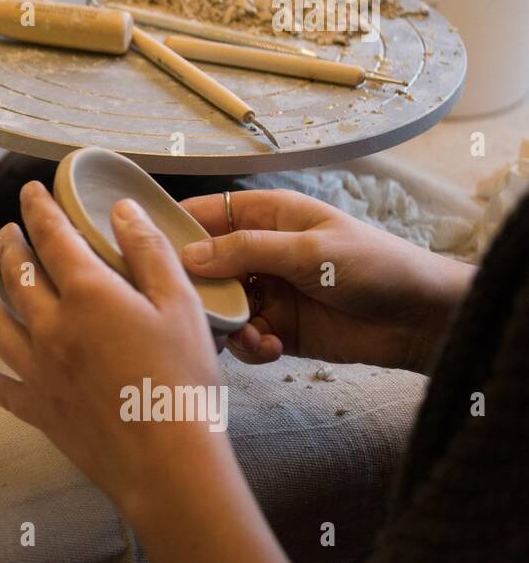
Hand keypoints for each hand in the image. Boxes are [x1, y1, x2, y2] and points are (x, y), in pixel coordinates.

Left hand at [0, 181, 293, 562]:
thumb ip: (149, 252)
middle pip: (19, 277)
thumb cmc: (181, 379)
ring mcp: (39, 370)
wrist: (166, 460)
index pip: (54, 238)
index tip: (30, 190)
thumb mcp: (180, 305)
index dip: (40, 209)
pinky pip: (2, 389)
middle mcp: (52, 327)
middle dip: (12, 248)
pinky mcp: (39, 409)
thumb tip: (122, 211)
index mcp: (87, 294)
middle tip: (8, 232)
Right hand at [180, 189, 474, 370]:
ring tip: (248, 335)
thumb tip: (188, 256)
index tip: (141, 250)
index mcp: (266, 216)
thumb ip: (247, 251)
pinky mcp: (279, 327)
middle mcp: (258, 252)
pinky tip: (274, 347)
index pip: (204, 215)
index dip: (172, 229)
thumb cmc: (376, 265)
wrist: (422, 318)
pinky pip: (244, 337)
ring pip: (219, 307)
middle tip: (191, 309)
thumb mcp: (310, 251)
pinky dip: (251, 345)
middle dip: (195, 290)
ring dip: (225, 324)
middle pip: (202, 267)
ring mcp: (267, 291)